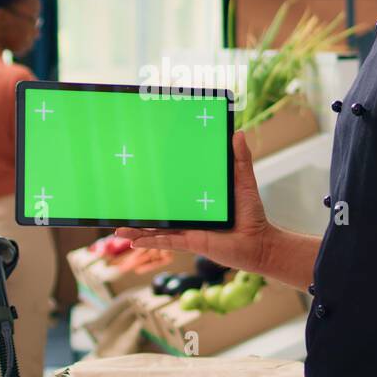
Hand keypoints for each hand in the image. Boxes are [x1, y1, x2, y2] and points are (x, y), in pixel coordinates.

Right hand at [116, 131, 273, 272]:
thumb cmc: (252, 213)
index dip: (156, 184)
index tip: (140, 175)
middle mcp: (187, 215)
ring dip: (137, 229)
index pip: (172, 191)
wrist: (259, 242)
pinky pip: (166, 242)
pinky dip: (150, 241)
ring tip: (117, 229)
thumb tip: (238, 133)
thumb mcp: (244, 180)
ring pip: (156, 229)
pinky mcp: (191, 242)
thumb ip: (240, 159)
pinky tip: (133, 241)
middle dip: (138, 210)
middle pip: (158, 212)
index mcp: (195, 199)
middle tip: (119, 202)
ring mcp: (187, 230)